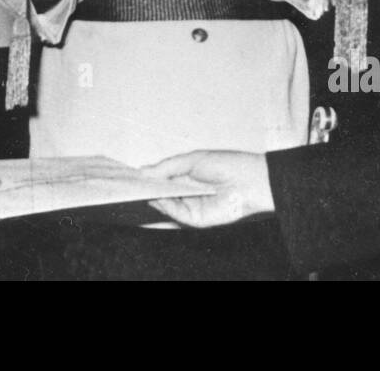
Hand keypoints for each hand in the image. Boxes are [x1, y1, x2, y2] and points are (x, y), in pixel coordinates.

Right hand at [143, 151, 274, 227]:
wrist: (249, 181)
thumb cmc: (225, 165)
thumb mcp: (191, 160)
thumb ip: (168, 167)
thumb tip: (144, 171)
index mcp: (186, 176)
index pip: (162, 179)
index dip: (148, 177)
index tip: (131, 174)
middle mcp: (187, 193)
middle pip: (162, 193)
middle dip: (147, 188)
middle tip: (130, 184)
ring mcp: (191, 206)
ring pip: (166, 204)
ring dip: (153, 197)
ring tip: (140, 189)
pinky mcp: (196, 219)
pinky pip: (177, 214)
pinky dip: (166, 206)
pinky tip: (158, 197)